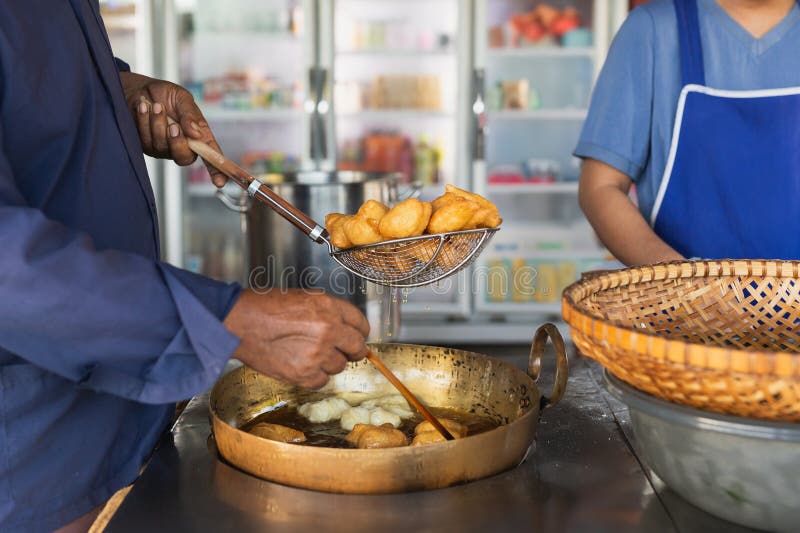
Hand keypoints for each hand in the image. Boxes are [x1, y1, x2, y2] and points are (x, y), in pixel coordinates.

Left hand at [119, 71, 226, 186]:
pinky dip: (144, 121)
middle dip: (177, 142)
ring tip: (155, 105)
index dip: (217, 170)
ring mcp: (164, 149)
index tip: (220, 182)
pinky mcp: (146, 147)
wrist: (138, 89)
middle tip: (173, 125)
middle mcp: (183, 146)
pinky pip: (146, 140)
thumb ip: (190, 114)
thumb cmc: (164, 94)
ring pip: (162, 146)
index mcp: (199, 136)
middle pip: (184, 158)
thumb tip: (196, 133)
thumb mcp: (182, 98)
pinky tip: (143, 108)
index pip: (211, 156)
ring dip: (157, 123)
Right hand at [223, 289, 369, 388]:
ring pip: (339, 366)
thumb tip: (345, 326)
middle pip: (357, 348)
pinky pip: (322, 381)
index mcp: (329, 307)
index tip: (357, 336)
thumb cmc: (266, 308)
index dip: (359, 332)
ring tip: (310, 354)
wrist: (241, 323)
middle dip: (353, 350)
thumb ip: (329, 311)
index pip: (360, 323)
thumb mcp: (304, 297)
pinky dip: (315, 376)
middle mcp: (328, 330)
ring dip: (329, 363)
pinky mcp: (304, 374)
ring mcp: (318, 354)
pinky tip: (302, 365)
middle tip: (345, 351)